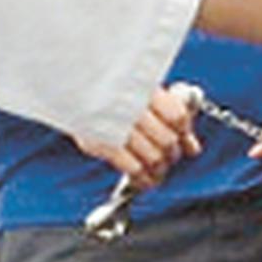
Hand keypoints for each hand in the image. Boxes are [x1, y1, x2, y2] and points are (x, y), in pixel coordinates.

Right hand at [71, 85, 200, 188]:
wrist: (70, 81)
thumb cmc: (111, 88)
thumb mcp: (141, 91)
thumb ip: (169, 115)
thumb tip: (192, 147)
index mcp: (143, 87)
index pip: (177, 116)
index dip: (185, 134)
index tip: (186, 143)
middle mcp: (129, 105)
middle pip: (167, 140)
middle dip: (172, 154)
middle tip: (170, 157)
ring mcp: (113, 124)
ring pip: (153, 157)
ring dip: (159, 169)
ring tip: (158, 171)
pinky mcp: (98, 143)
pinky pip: (132, 168)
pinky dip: (143, 178)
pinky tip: (145, 180)